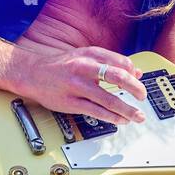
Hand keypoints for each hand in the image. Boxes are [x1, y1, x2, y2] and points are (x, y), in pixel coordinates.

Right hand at [12, 44, 147, 126]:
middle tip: (142, 96)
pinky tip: (120, 120)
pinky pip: (96, 112)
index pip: (121, 62)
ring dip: (127, 109)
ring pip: (108, 99)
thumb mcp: (85, 57)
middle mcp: (84, 68)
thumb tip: (136, 72)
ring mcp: (77, 86)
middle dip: (135, 88)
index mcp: (90, 54)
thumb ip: (110, 63)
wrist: (32, 73)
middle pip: (118, 77)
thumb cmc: (61, 66)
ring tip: (137, 116)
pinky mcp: (70, 103)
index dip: (134, 73)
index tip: (139, 80)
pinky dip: (111, 117)